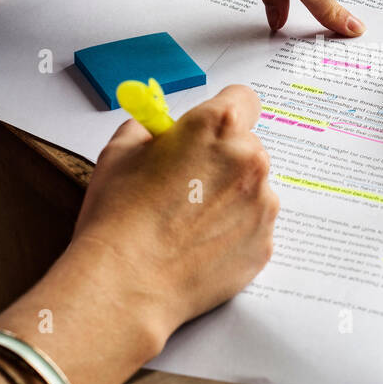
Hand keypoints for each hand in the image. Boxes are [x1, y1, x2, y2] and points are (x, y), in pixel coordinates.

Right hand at [68, 85, 279, 343]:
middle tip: (187, 185)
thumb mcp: (120, 152)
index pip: (242, 99)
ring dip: (230, 198)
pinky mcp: (264, 243)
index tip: (211, 130)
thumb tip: (160, 129)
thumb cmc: (118, 217)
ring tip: (188, 222)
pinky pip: (253, 227)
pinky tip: (199, 245)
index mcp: (216, 127)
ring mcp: (263, 205)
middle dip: (223, 160)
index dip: (223, 112)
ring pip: (253, 189)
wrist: (125, 283)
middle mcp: (250, 160)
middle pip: (248, 147)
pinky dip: (234, 232)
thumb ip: (149, 129)